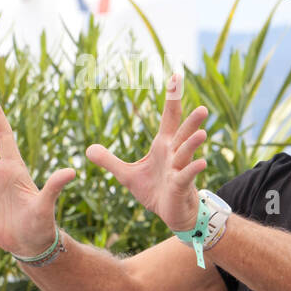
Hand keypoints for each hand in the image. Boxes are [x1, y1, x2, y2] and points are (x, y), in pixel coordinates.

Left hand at [85, 74, 207, 231]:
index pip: (170, 118)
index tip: (176, 77)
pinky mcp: (181, 186)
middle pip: (182, 133)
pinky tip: (200, 163)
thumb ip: (109, 161)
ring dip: (193, 143)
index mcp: (163, 146)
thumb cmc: (154, 191)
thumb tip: (88, 148)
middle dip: (192, 121)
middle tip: (202, 108)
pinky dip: (192, 170)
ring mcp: (179, 169)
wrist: (170, 214)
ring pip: (187, 153)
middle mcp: (174, 154)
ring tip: (202, 133)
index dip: (172, 98)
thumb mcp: (126, 175)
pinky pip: (186, 176)